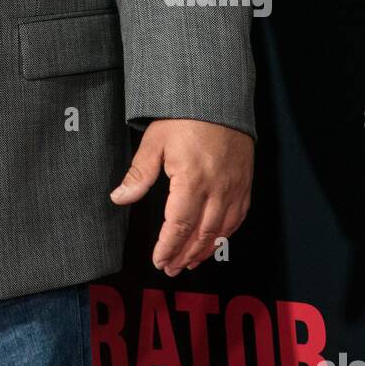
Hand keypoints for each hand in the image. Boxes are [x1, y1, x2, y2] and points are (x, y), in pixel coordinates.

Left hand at [109, 118, 252, 275]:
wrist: (219, 97)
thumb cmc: (184, 116)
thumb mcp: (155, 141)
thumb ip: (139, 174)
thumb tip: (119, 197)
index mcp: (192, 179)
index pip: (179, 225)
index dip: (168, 247)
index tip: (159, 260)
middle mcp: (217, 188)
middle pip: (201, 234)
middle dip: (184, 255)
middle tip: (170, 268)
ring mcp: (234, 187)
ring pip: (222, 231)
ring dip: (205, 250)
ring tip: (189, 262)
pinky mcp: (245, 183)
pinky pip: (238, 218)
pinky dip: (225, 235)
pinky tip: (214, 241)